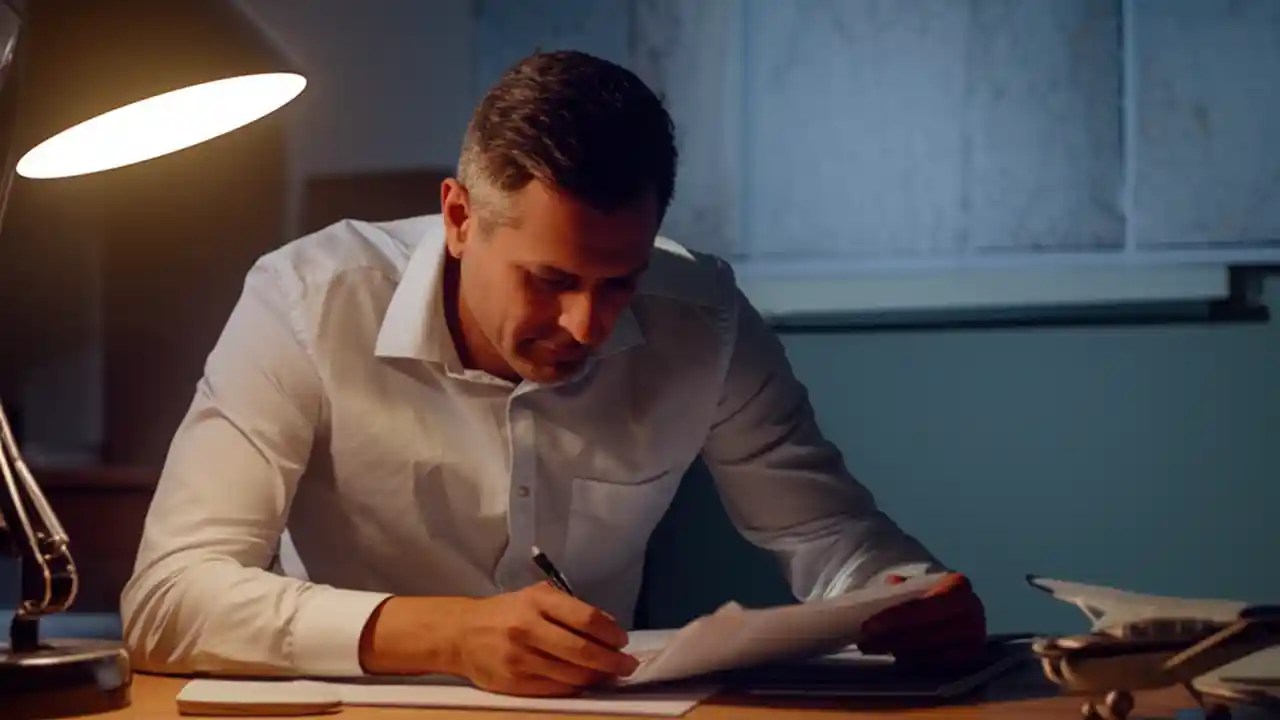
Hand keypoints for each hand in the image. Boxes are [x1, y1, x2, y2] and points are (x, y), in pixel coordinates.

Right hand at [455, 583, 638, 695]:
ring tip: (611, 674)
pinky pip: (556, 689)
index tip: (623, 640)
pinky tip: (586, 682)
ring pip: (571, 674)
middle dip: (612, 661)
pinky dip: (576, 687)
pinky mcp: (514, 683)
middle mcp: (527, 629)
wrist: (461, 634)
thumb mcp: (535, 597)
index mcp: (536, 602)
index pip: (585, 618)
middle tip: (628, 665)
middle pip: (582, 651)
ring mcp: (520, 659)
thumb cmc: (506, 612)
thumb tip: (608, 627)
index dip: (610, 632)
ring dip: (598, 677)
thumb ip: (570, 608)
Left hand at [859, 572, 986, 666]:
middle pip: (929, 631)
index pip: (927, 604)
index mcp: (958, 586)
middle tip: (865, 641)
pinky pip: (939, 664)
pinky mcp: (972, 657)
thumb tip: (890, 584)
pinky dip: (914, 661)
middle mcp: (973, 611)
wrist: (950, 607)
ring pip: (932, 650)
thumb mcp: (912, 583)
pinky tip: (894, 655)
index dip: (898, 616)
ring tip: (873, 648)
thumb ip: (899, 586)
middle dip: (894, 637)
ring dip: (900, 651)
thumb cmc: (925, 594)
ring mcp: (975, 636)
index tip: (869, 625)